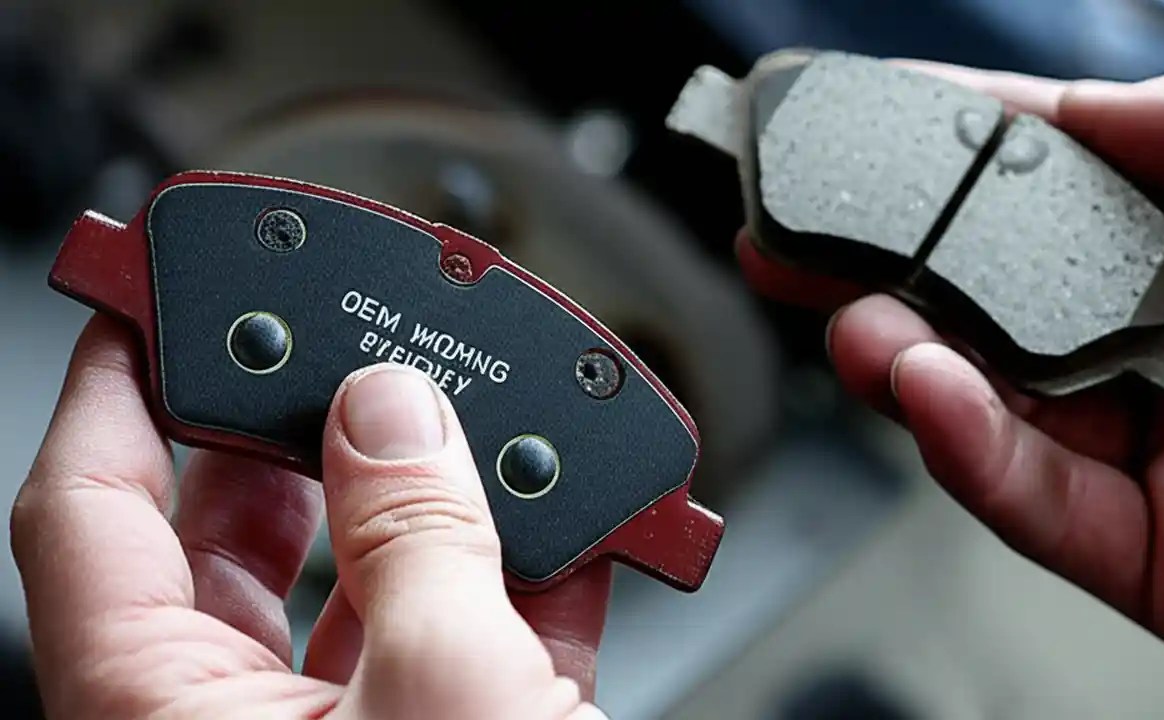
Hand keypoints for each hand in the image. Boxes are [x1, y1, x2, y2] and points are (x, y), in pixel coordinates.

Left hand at [11, 315, 610, 718]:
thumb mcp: (440, 692)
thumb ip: (416, 537)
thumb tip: (393, 415)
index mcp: (160, 714)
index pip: (89, 509)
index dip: (114, 388)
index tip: (147, 304)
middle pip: (234, 534)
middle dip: (300, 430)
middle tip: (340, 349)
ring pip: (362, 582)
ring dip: (436, 502)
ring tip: (483, 428)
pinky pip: (463, 638)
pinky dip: (523, 579)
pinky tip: (576, 526)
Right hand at [740, 56, 1163, 689]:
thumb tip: (1085, 110)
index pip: (1061, 192)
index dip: (958, 155)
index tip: (867, 129)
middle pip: (1002, 307)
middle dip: (890, 270)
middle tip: (798, 241)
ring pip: (1002, 409)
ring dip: (910, 364)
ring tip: (853, 323)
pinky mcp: (1155, 559)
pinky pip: (1041, 504)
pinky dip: (972, 451)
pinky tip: (927, 397)